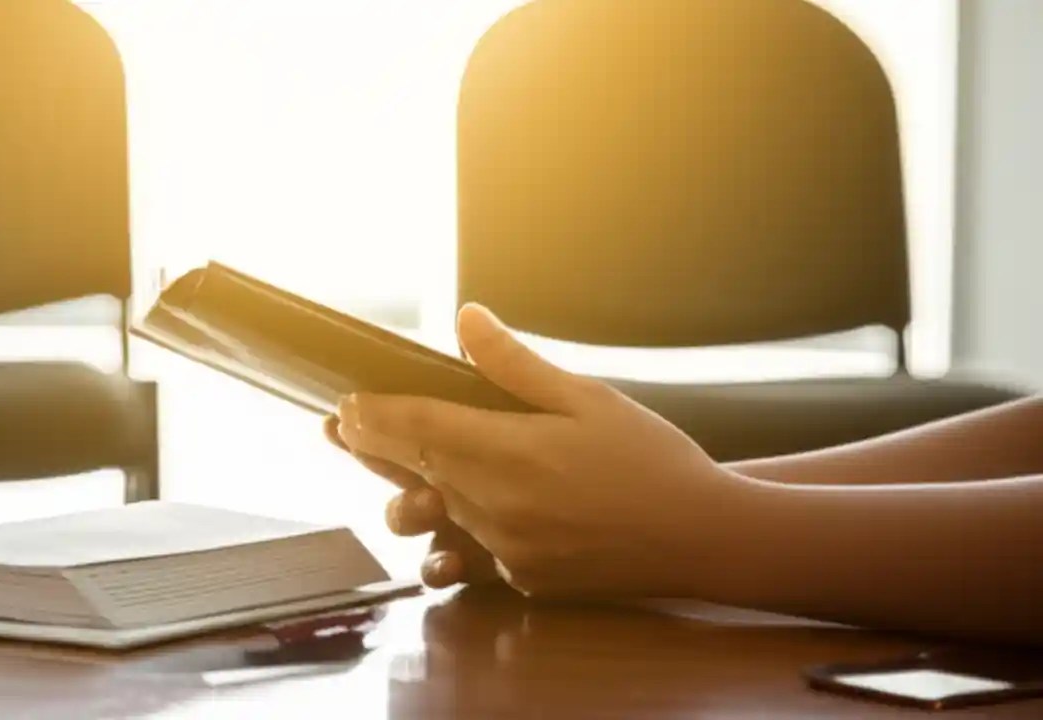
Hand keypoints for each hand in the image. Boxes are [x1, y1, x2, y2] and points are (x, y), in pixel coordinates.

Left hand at [336, 304, 757, 599]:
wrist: (701, 537)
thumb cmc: (650, 459)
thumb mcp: (588, 398)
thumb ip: (516, 364)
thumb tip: (465, 319)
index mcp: (508, 451)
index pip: (417, 428)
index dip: (376, 414)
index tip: (348, 403)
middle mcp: (494, 504)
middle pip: (411, 471)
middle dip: (370, 447)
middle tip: (340, 429)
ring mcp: (504, 549)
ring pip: (431, 518)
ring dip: (404, 495)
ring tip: (391, 477)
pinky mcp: (520, 581)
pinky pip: (466, 560)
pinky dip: (448, 541)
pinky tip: (438, 534)